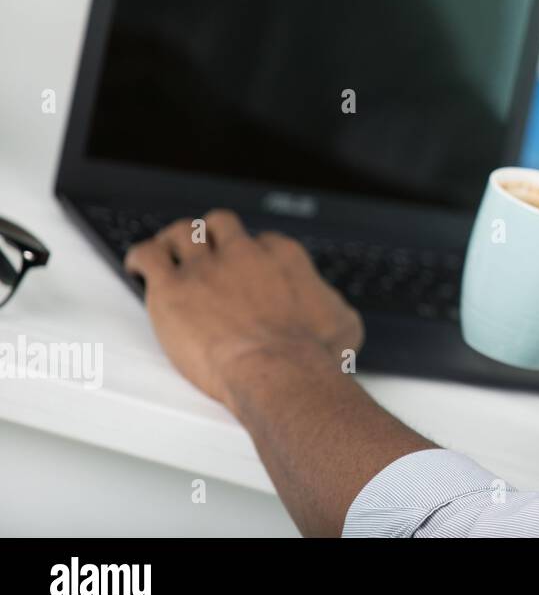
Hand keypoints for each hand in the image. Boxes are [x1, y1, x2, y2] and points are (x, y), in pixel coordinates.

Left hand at [124, 209, 362, 410]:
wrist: (279, 370)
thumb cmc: (311, 355)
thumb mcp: (343, 325)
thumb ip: (333, 307)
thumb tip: (336, 312)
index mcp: (283, 257)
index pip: (263, 240)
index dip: (253, 253)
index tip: (247, 268)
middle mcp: (244, 253)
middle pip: (220, 224)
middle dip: (211, 234)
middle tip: (204, 250)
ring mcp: (206, 267)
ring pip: (181, 232)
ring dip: (174, 240)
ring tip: (167, 252)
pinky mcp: (173, 288)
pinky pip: (148, 255)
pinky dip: (141, 256)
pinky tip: (139, 265)